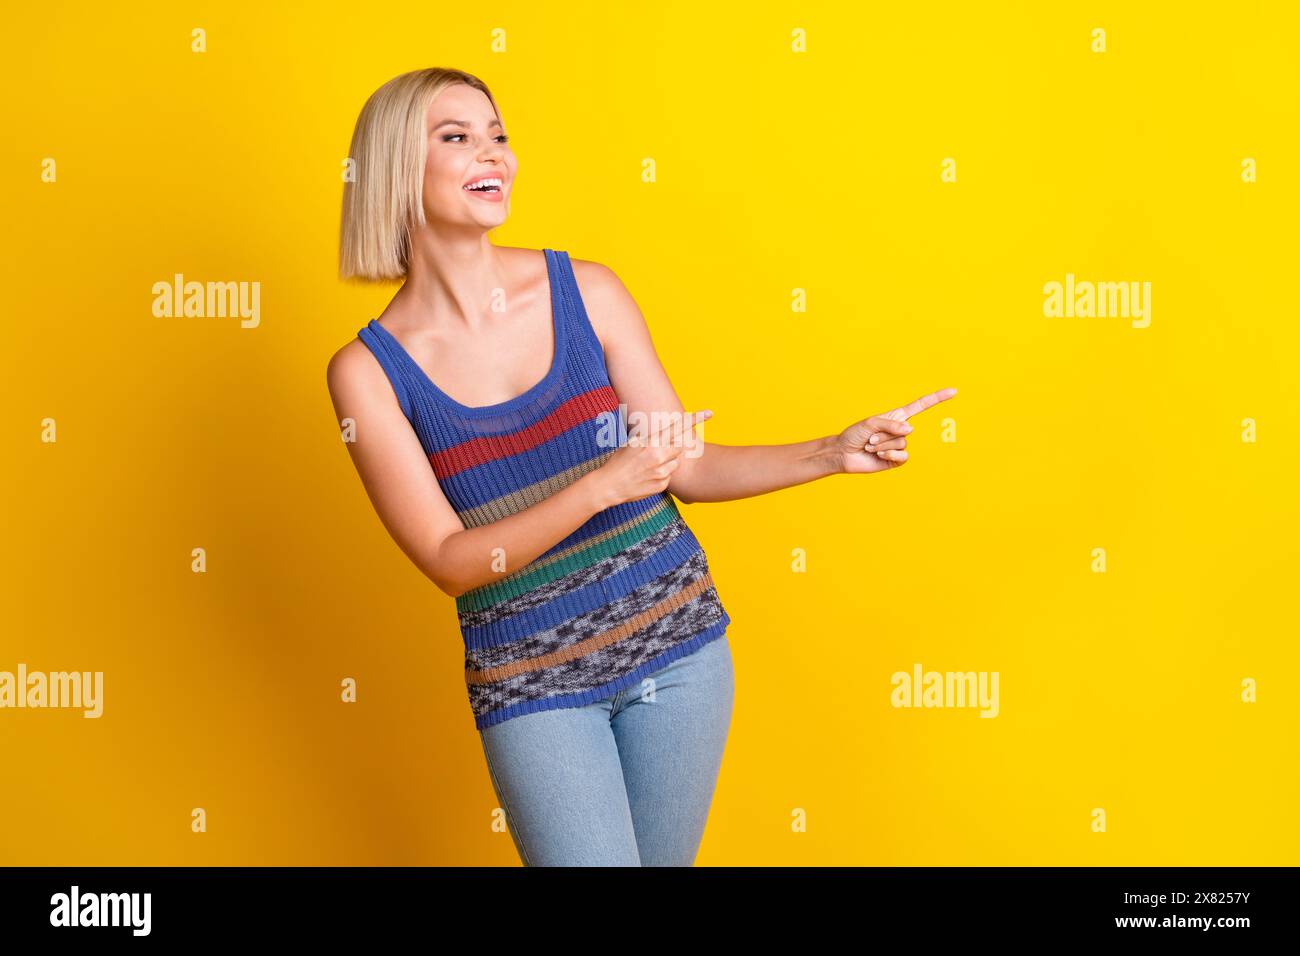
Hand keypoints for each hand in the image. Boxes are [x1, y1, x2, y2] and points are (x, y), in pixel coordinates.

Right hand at [591, 409, 712, 507]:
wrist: (609, 485)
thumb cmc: (618, 462)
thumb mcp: (632, 443)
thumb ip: (651, 438)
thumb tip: (666, 433)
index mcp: (652, 442)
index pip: (677, 427)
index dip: (695, 419)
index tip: (710, 413)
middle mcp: (659, 456)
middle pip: (678, 447)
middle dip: (670, 448)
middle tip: (654, 453)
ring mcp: (661, 472)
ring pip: (675, 463)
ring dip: (666, 463)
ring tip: (648, 467)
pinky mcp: (662, 484)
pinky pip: (669, 476)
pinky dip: (662, 475)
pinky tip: (647, 477)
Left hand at [833, 387, 956, 473]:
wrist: (844, 453)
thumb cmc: (855, 435)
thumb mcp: (871, 423)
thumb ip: (891, 424)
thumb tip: (911, 430)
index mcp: (897, 417)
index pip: (921, 406)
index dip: (937, 398)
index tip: (954, 392)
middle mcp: (901, 430)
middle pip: (905, 430)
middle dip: (883, 434)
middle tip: (870, 438)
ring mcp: (899, 445)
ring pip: (902, 442)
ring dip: (883, 445)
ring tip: (871, 446)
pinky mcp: (897, 459)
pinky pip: (903, 455)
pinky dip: (890, 454)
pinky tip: (879, 455)